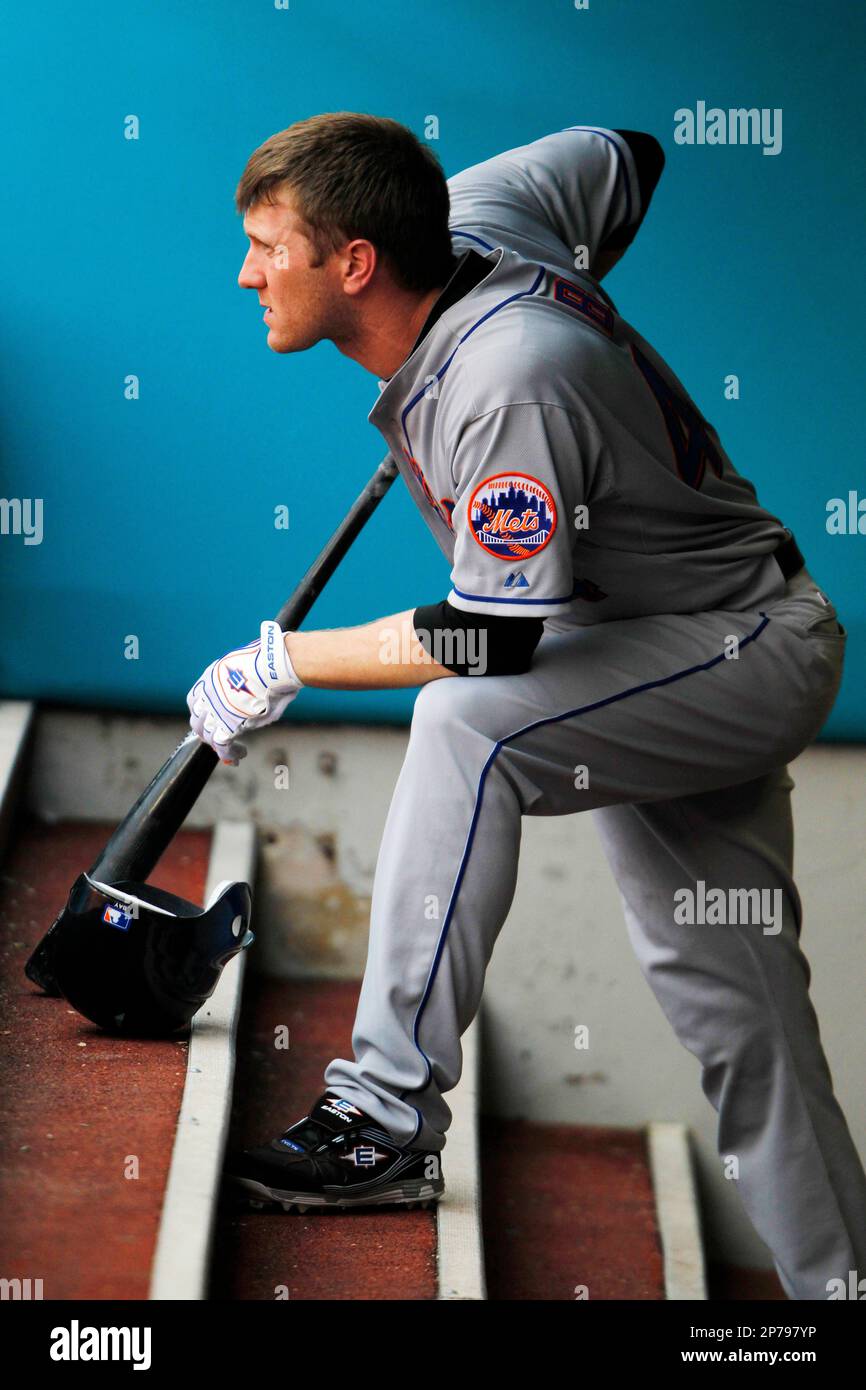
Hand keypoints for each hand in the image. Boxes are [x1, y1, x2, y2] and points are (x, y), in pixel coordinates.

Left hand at [186, 620, 302, 763]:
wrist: (272, 666)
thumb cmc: (268, 663)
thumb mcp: (245, 670)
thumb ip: (238, 686)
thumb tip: (247, 697)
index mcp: (210, 678)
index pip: (195, 702)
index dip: (202, 714)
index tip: (211, 720)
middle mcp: (208, 695)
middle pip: (198, 721)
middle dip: (207, 732)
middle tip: (219, 738)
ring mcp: (216, 711)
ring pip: (208, 735)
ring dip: (218, 745)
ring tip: (233, 750)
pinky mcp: (228, 725)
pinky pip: (223, 746)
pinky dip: (230, 754)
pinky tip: (240, 754)